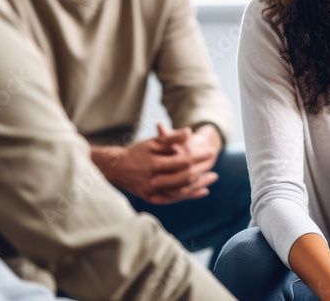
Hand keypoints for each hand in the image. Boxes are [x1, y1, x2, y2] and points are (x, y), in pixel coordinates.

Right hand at [92, 123, 222, 203]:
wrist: (116, 168)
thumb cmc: (136, 152)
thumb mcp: (152, 142)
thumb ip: (171, 138)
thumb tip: (189, 131)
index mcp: (154, 164)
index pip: (182, 162)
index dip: (198, 157)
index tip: (210, 152)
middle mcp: (153, 180)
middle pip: (184, 179)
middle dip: (201, 172)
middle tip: (214, 165)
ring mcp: (151, 192)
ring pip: (180, 191)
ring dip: (198, 185)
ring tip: (212, 178)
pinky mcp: (151, 198)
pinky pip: (174, 198)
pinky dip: (189, 195)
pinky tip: (201, 191)